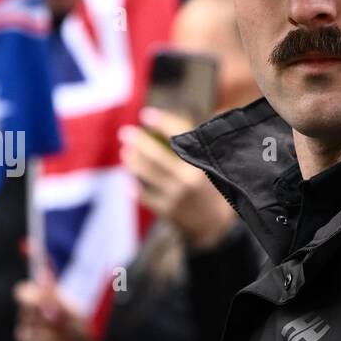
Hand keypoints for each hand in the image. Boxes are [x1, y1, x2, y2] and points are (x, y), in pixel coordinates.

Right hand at [14, 252, 91, 340]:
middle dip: (33, 299)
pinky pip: (30, 337)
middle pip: (22, 292)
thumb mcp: (78, 320)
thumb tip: (48, 305)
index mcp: (52, 295)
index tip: (28, 244)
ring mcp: (28, 322)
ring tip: (62, 337)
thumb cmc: (81, 340)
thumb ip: (63, 309)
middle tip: (48, 308)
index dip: (34, 256)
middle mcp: (37, 305)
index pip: (41, 272)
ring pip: (27, 317)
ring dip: (47, 328)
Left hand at [120, 107, 236, 249]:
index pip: (180, 135)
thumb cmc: (212, 188)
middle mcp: (189, 177)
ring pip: (147, 174)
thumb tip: (197, 115)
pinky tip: (128, 178)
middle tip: (124, 132)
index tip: (146, 115)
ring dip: (132, 161)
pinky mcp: (168, 210)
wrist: (216, 225)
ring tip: (125, 153)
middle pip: (157, 155)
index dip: (162, 122)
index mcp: (203, 162)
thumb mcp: (214, 165)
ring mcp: (177, 195)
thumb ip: (202, 143)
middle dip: (138, 141)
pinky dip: (135, 186)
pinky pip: (145, 195)